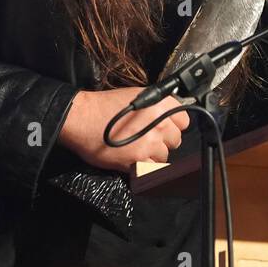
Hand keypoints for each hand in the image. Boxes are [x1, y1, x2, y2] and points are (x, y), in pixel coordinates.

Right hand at [57, 87, 189, 172]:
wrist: (83, 118)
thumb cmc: (105, 106)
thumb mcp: (136, 96)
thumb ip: (157, 104)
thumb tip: (172, 111)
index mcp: (161, 106)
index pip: (184, 121)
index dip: (175, 125)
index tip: (167, 127)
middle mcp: (159, 125)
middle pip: (175, 140)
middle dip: (164, 141)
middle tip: (148, 138)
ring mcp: (149, 144)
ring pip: (164, 156)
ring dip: (153, 155)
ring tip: (137, 148)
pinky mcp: (137, 161)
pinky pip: (152, 169)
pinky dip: (144, 167)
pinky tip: (134, 159)